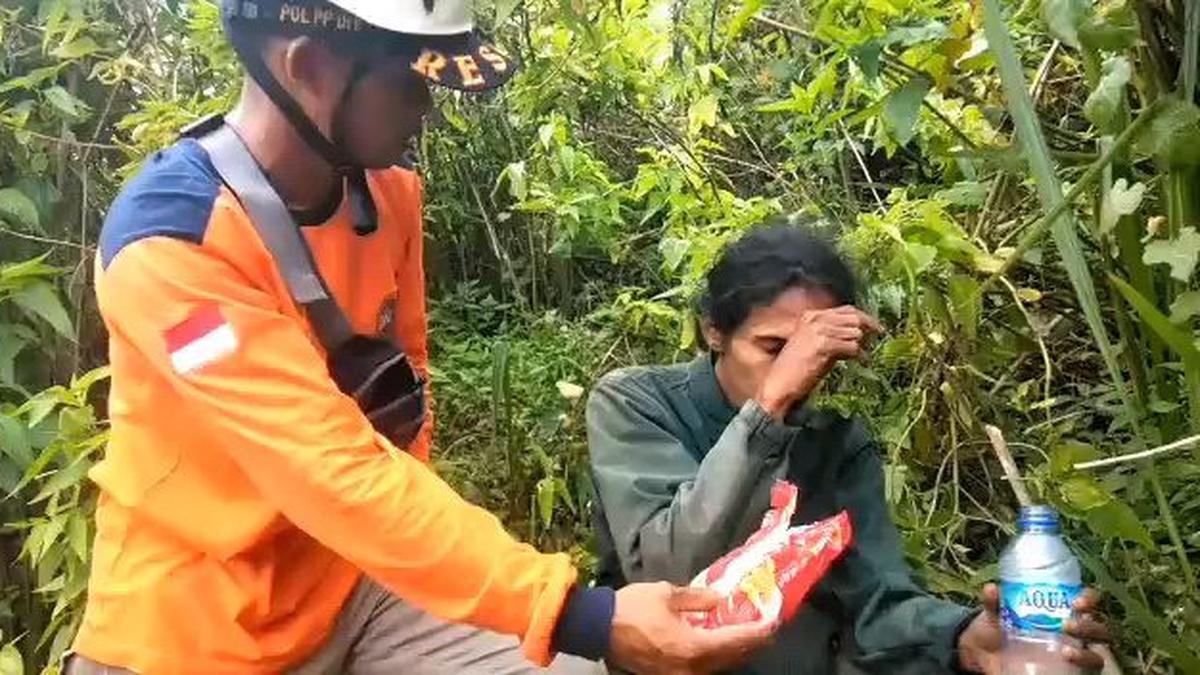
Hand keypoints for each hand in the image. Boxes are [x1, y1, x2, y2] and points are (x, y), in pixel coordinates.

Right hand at [608, 582, 776, 674]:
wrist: (597, 628)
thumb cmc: (631, 608)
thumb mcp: (666, 594)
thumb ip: (698, 598)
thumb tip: (719, 600)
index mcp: (692, 647)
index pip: (736, 642)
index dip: (758, 632)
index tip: (774, 621)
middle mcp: (690, 668)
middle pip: (730, 659)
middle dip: (750, 643)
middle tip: (766, 628)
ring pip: (717, 666)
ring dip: (733, 651)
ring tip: (745, 633)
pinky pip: (701, 668)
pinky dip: (714, 655)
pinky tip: (717, 642)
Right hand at [755, 306, 881, 418]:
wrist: (779, 384)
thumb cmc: (795, 370)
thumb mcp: (812, 344)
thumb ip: (831, 333)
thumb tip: (857, 332)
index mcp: (810, 316)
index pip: (846, 310)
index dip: (864, 317)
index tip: (876, 327)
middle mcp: (814, 319)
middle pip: (854, 317)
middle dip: (869, 327)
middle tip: (877, 338)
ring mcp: (818, 331)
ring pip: (855, 332)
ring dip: (862, 345)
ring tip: (862, 355)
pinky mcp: (823, 346)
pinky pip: (852, 347)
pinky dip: (859, 355)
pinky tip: (860, 361)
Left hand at [957, 584, 1111, 673]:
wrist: (986, 660)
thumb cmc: (997, 632)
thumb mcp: (993, 616)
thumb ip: (993, 603)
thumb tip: (991, 588)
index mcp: (1060, 613)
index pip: (1087, 602)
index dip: (1090, 599)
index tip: (1078, 600)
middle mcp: (1073, 635)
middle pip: (1099, 630)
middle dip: (1089, 627)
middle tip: (1068, 625)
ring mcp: (1073, 657)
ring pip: (1097, 656)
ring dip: (1086, 655)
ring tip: (1067, 652)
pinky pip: (1086, 674)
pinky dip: (1081, 668)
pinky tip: (1066, 662)